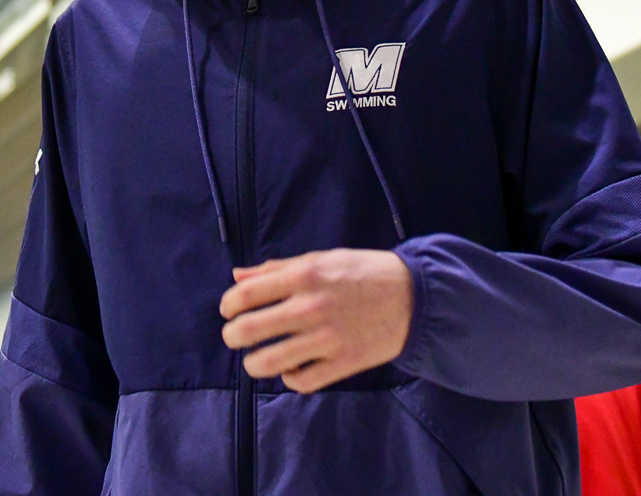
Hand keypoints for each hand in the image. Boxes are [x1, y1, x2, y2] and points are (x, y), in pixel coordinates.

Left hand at [219, 249, 412, 393]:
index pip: (245, 295)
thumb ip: (277, 269)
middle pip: (247, 330)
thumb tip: (237, 276)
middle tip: (236, 337)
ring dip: (253, 364)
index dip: (228, 306)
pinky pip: (301, 381)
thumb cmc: (362, 273)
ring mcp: (327, 338)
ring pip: (269, 363)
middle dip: (232, 336)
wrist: (413, 296)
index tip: (228, 312)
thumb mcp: (320, 259)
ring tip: (256, 359)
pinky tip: (291, 369)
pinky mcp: (344, 362)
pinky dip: (289, 378)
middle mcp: (311, 307)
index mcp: (304, 276)